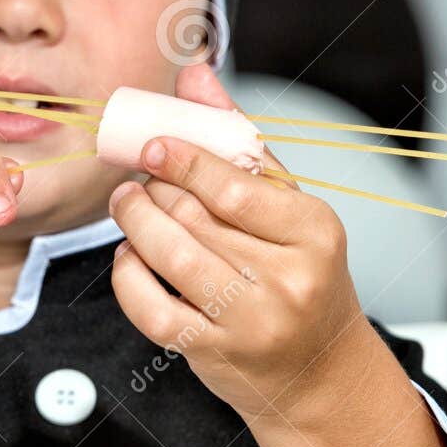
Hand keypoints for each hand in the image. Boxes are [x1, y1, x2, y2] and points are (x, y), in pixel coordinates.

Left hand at [107, 64, 378, 424]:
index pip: (233, 186)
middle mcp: (288, 277)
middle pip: (193, 216)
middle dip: (153, 188)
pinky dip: (128, 276)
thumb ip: (240, 140)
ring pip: (169, 256)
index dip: (182, 160)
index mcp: (314, 230)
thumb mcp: (288, 205)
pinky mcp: (213, 353)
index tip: (152, 145)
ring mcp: (250, 321)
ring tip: (127, 204)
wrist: (318, 371)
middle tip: (138, 176)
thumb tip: (194, 75)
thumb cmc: (301, 276)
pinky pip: (150, 308)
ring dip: (134, 222)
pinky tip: (131, 256)